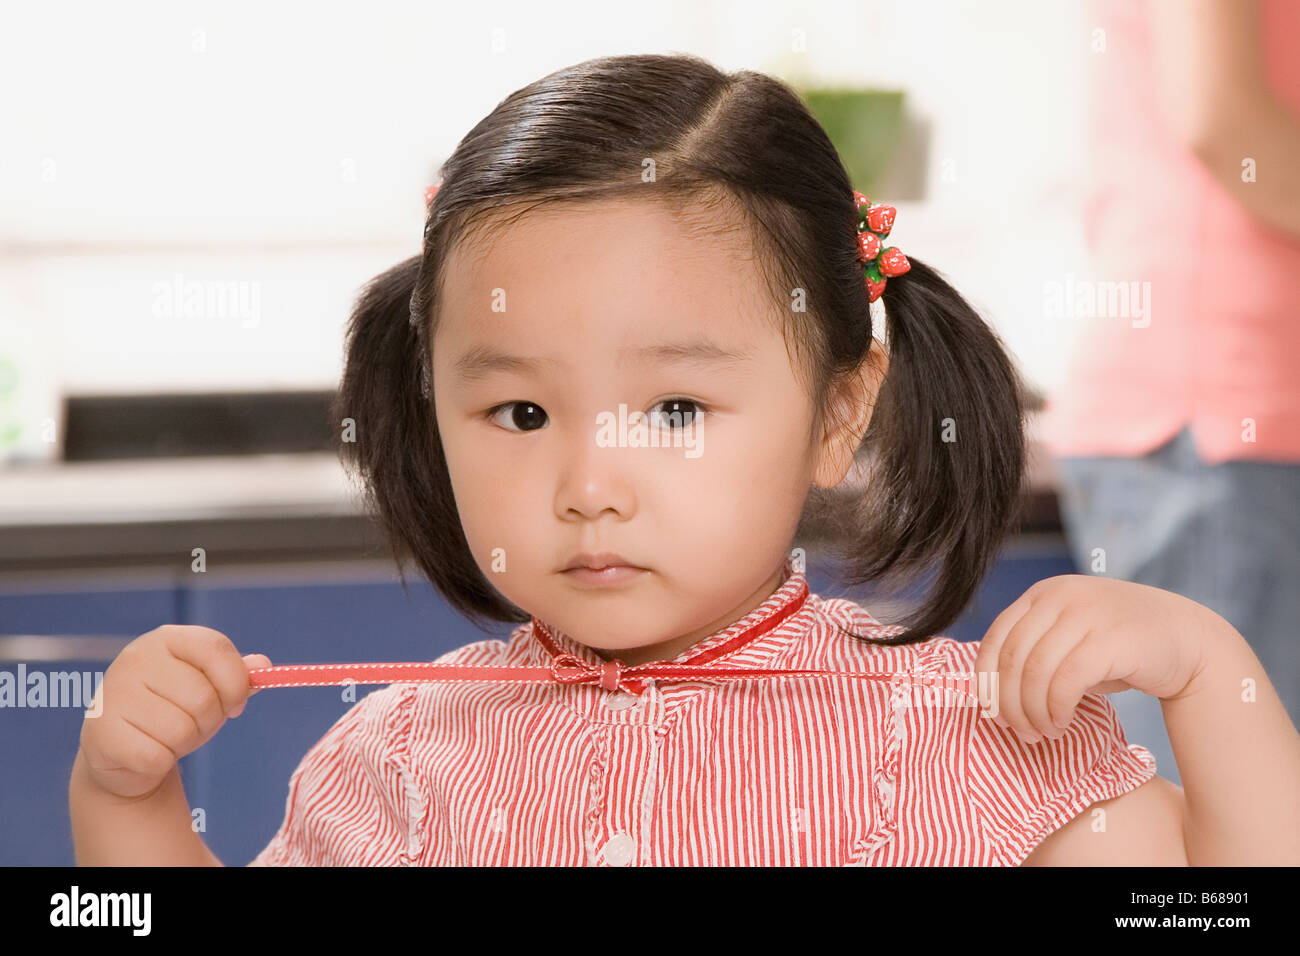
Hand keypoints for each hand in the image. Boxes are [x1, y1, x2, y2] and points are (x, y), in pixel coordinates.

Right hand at [78, 625, 270, 798]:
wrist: (122, 751)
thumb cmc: (175, 710)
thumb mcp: (211, 687)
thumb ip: (238, 675)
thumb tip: (262, 665)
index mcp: (167, 638)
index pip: (217, 649)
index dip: (236, 682)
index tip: (234, 702)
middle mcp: (136, 658)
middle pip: (204, 697)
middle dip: (209, 720)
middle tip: (191, 723)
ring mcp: (114, 693)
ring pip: (182, 729)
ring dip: (185, 742)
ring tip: (167, 735)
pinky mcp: (101, 732)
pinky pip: (157, 757)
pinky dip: (162, 762)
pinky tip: (148, 752)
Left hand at [972, 574, 1212, 743]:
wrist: (1187, 639)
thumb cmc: (1119, 647)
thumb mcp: (1067, 640)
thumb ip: (1032, 654)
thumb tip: (990, 695)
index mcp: (1042, 593)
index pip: (994, 639)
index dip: (987, 682)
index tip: (995, 715)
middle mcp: (1059, 596)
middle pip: (1011, 659)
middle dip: (1010, 704)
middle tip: (1022, 733)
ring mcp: (1086, 613)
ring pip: (1035, 671)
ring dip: (1033, 711)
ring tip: (1045, 732)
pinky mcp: (1111, 638)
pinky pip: (1066, 680)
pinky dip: (1057, 708)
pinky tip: (1063, 723)